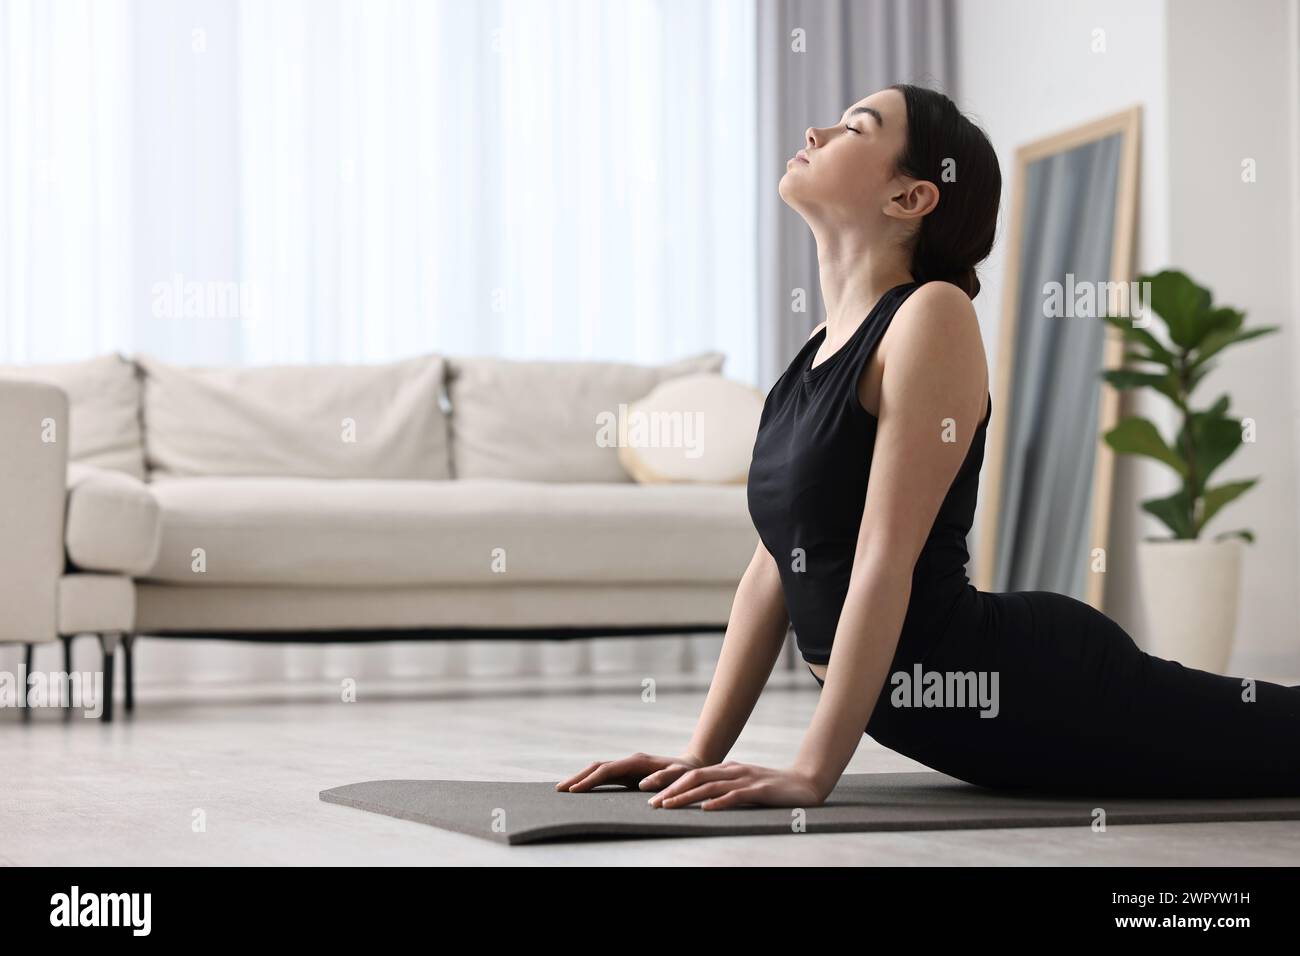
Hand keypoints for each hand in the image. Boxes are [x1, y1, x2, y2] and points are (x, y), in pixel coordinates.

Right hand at [556, 751, 708, 793]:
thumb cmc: (686, 774)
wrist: (692, 766)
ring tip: (563, 789)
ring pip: (598, 769)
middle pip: (597, 767)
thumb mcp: (679, 777)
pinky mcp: (628, 772)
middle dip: (577, 777)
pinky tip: (581, 788)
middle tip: (558, 790)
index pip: (607, 771)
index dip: (590, 780)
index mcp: (637, 762)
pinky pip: (604, 774)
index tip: (574, 791)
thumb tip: (642, 785)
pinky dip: (590, 779)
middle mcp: (629, 761)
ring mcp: (627, 765)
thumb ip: (663, 779)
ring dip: (581, 778)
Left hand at [648, 762, 823, 809]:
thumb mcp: (743, 785)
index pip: (691, 775)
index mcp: (726, 769)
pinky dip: (719, 802)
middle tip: (650, 802)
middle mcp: (732, 770)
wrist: (805, 784)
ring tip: (668, 806)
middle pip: (694, 778)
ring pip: (709, 786)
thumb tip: (701, 799)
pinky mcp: (759, 790)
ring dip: (686, 797)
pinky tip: (706, 809)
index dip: (668, 782)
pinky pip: (735, 795)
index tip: (648, 793)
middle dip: (670, 789)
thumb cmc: (772, 788)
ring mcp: (746, 779)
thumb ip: (724, 788)